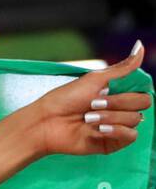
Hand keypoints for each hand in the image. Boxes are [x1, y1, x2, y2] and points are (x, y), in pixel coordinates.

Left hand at [25, 41, 149, 156]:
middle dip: (118, 102)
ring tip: (88, 118)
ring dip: (110, 116)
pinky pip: (131, 136)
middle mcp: (120, 109)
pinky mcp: (113, 142)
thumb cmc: (64, 99)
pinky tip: (98, 129)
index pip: (142, 89)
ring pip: (135, 119)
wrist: (46, 122)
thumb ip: (122, 68)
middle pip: (142, 103)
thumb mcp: (94, 79)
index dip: (131, 88)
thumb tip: (140, 45)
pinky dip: (116, 130)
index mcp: (117, 93)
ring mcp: (118, 125)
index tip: (110, 87)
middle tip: (93, 103)